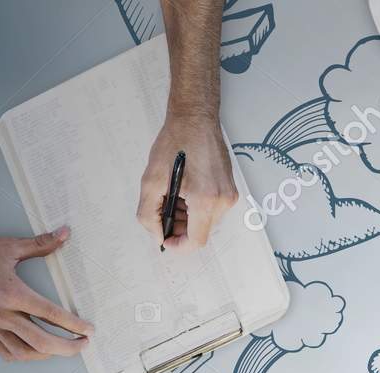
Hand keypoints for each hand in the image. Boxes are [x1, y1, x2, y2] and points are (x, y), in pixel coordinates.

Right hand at [0, 231, 91, 361]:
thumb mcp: (7, 246)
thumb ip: (40, 244)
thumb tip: (65, 233)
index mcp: (12, 293)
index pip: (51, 315)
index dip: (74, 325)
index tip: (89, 330)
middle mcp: (3, 314)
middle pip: (42, 342)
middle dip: (67, 348)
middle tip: (83, 344)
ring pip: (25, 352)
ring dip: (48, 354)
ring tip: (62, 348)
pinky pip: (6, 352)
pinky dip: (25, 355)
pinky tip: (35, 350)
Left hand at [137, 110, 238, 248]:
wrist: (196, 119)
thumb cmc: (176, 142)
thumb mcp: (151, 179)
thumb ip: (149, 212)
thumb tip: (156, 232)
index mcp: (205, 200)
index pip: (196, 241)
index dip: (179, 245)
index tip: (166, 240)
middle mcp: (223, 201)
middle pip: (201, 232)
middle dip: (180, 227)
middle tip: (163, 210)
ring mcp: (229, 196)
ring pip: (206, 222)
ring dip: (187, 217)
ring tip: (173, 195)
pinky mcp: (230, 190)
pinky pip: (212, 210)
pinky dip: (196, 207)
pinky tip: (185, 190)